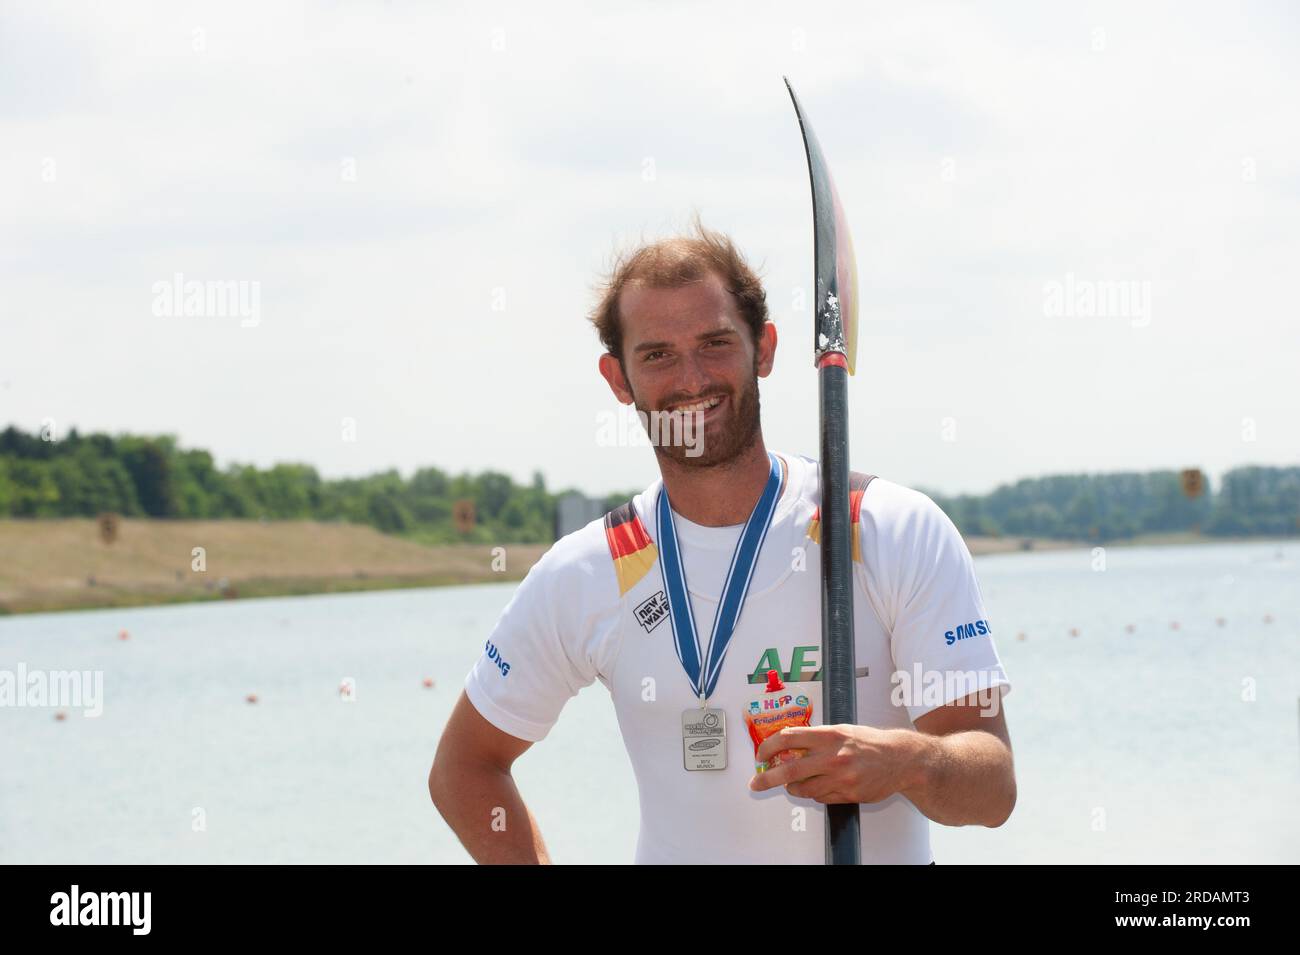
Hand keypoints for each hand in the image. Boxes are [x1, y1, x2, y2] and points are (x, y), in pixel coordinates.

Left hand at [747, 724, 928, 803]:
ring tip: (792, 783)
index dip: (769, 747)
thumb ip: (816, 738)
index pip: (788, 738)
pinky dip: (814, 794)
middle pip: (790, 770)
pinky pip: (820, 798)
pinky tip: (819, 786)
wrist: (901, 759)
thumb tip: (788, 745)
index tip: (761, 755)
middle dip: (767, 778)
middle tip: (756, 782)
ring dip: (792, 788)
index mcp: (830, 735)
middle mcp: (834, 757)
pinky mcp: (848, 794)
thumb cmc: (871, 742)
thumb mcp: (842, 730)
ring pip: (803, 789)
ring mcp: (841, 778)